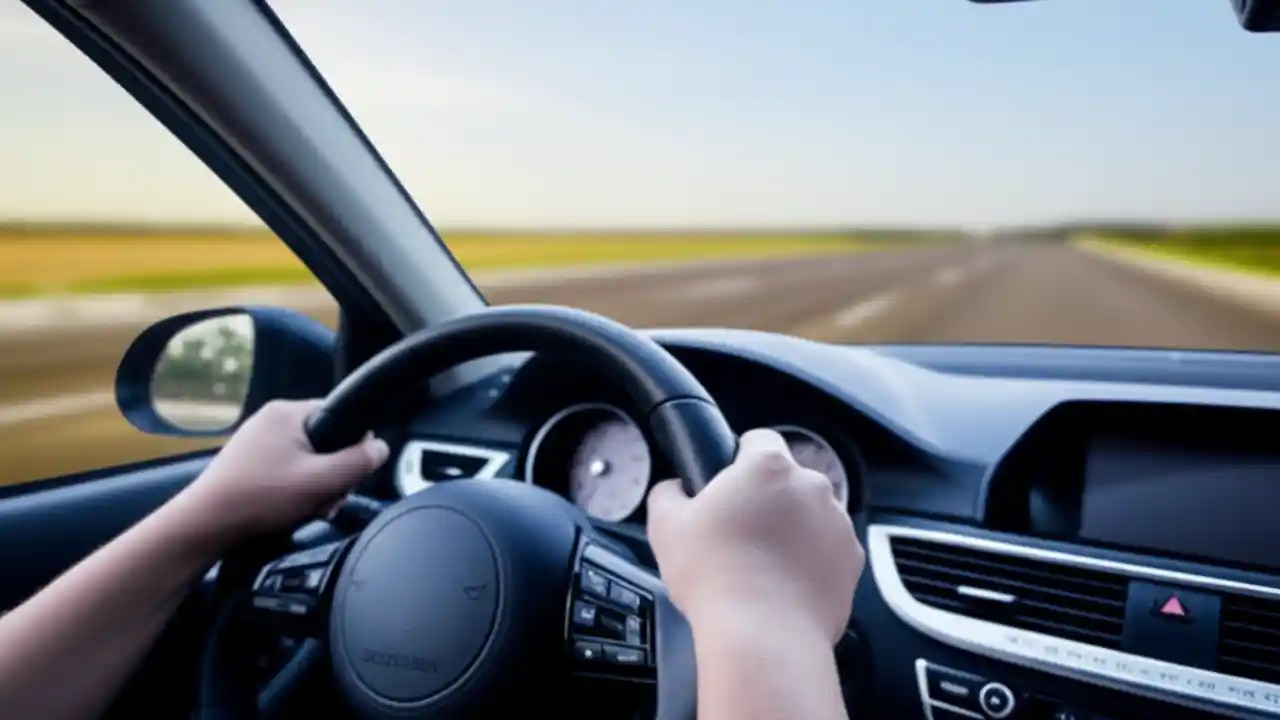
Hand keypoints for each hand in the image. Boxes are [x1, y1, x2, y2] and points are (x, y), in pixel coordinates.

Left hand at [176, 399, 389, 543]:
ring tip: (307, 510)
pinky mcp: (245, 463)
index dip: (354, 446)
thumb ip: (359, 462)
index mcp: (288, 411)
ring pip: (306, 459)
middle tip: (326, 501)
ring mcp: (255, 441)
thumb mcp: (322, 481)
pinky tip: (288, 511)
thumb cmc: (262, 497)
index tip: (349, 476)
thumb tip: (382, 447)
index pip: (340, 416)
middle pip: (324, 441)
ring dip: (315, 486)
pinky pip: (285, 470)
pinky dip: (293, 490)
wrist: (204, 525)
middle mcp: (271, 419)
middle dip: (332, 473)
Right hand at [646, 428, 862, 643]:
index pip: (759, 439)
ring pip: (812, 514)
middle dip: (768, 498)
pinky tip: (786, 584)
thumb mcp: (666, 526)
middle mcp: (812, 486)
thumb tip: (675, 488)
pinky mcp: (854, 561)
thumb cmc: (714, 575)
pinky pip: (829, 550)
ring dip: (793, 529)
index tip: (727, 485)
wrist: (763, 635)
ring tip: (762, 565)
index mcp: (768, 466)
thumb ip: (668, 492)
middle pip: (788, 479)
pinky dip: (813, 560)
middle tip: (739, 532)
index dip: (739, 459)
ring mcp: (839, 523)